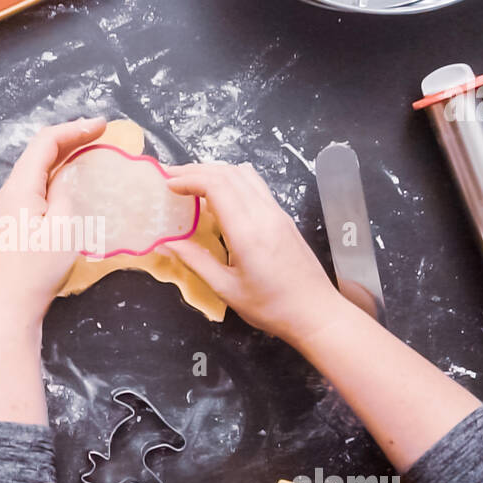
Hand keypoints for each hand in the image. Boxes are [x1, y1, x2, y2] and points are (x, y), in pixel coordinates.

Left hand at [0, 117, 107, 318]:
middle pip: (38, 151)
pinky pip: (35, 184)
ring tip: (87, 147)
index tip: (102, 126)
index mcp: (20, 187)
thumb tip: (67, 176)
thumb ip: (65, 193)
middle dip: (69, 137)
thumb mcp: (62, 227)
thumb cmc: (39, 270)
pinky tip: (68, 176)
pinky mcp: (13, 220)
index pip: (46, 142)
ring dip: (62, 154)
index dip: (74, 129)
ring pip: (36, 167)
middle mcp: (9, 191)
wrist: (12, 305)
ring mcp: (8, 206)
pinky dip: (55, 172)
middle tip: (99, 132)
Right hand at [159, 162, 345, 345]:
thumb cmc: (271, 307)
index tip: (168, 185)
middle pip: (228, 173)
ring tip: (192, 181)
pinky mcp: (283, 217)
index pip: (216, 185)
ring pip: (244, 174)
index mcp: (247, 231)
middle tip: (172, 176)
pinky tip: (220, 195)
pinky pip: (255, 186)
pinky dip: (232, 180)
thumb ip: (195, 261)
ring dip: (215, 171)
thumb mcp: (226, 289)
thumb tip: (167, 242)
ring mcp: (277, 213)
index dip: (188, 179)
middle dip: (196, 170)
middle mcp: (264, 214)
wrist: (316, 312)